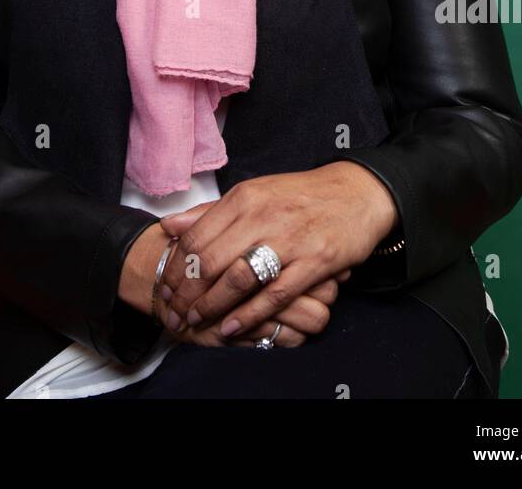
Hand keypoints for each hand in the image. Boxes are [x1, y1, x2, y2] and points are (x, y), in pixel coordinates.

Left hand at [157, 162, 398, 338]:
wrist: (356, 194)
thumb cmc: (300, 196)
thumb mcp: (254, 193)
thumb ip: (212, 213)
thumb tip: (170, 226)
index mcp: (245, 197)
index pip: (197, 236)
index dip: (176, 266)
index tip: (166, 285)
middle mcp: (263, 216)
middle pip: (211, 260)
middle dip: (187, 291)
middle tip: (175, 310)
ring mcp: (290, 240)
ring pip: (238, 279)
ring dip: (211, 305)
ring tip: (195, 320)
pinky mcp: (314, 263)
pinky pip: (274, 294)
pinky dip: (248, 315)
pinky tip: (230, 327)